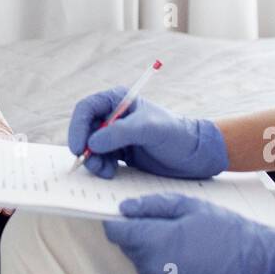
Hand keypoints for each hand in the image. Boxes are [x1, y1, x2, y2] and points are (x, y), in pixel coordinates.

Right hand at [68, 89, 228, 179]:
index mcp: (119, 100)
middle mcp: (114, 116)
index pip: (87, 109)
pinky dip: (101, 167)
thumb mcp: (150, 130)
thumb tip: (92, 142)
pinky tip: (111, 173)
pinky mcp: (121, 152)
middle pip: (85, 129)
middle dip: (85, 148)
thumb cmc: (177, 135)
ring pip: (91, 147)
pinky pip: (101, 159)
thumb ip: (120, 133)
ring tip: (106, 171)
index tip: (78, 147)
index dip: (78, 127)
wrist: (196, 156)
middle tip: (92, 163)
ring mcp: (117, 135)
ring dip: (93, 161)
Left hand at [103, 193, 274, 273]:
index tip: (122, 211)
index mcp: (155, 240)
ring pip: (141, 258)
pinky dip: (162, 259)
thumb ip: (153, 205)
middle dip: (137, 230)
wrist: (256, 264)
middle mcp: (153, 265)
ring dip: (151, 245)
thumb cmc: (229, 234)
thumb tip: (127, 208)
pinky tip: (185, 249)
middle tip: (162, 217)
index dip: (116, 218)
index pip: (116, 231)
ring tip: (180, 233)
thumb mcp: (191, 206)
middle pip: (127, 245)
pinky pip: (155, 271)